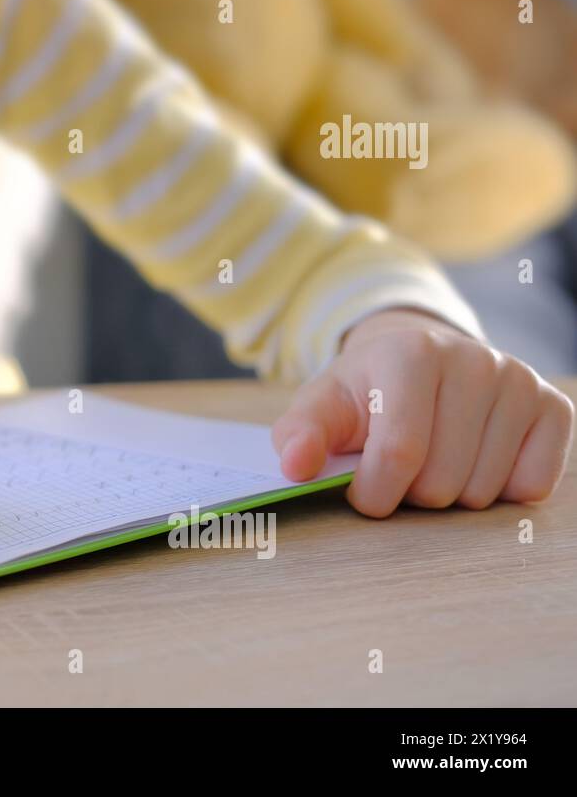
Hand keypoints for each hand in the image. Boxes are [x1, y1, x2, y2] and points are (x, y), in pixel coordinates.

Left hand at [271, 309, 572, 515]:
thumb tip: (297, 466)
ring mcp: (519, 381)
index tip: (361, 493)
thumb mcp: (322, 406)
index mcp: (410, 354)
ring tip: (434, 458)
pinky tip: (474, 459)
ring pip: (484, 492)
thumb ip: (300, 436)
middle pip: (441, 482)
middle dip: (410, 493)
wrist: (418, 360)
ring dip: (451, 494)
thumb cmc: (365, 392)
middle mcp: (474, 360)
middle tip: (400, 467)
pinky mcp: (554, 407)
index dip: (374, 493)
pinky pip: (531, 486)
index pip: (399, 454)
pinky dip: (499, 491)